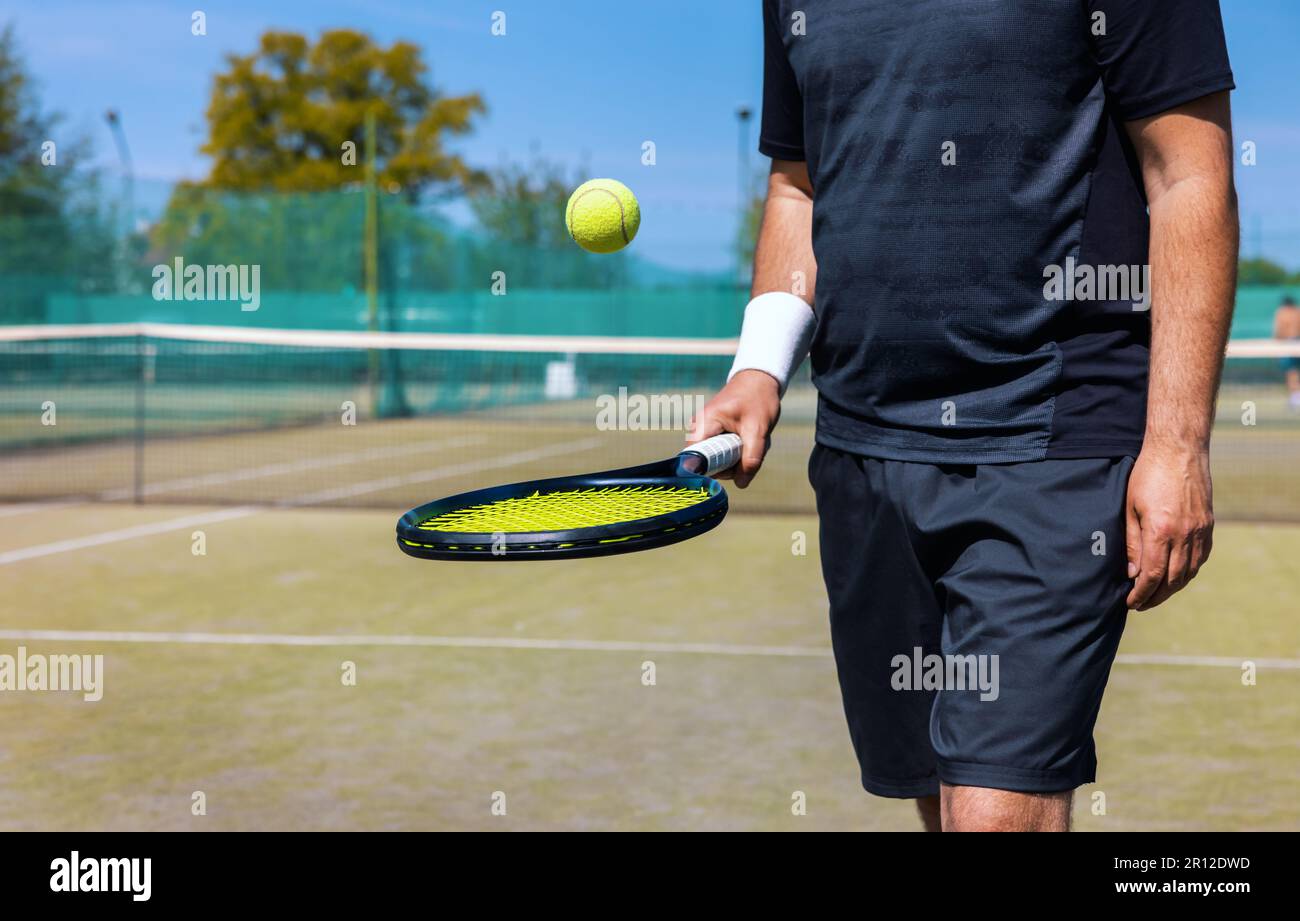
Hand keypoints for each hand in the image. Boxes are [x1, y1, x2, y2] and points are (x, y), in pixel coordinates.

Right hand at [688, 370, 780, 487]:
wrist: (759, 380)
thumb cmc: (758, 399)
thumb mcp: (758, 429)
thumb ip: (751, 458)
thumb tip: (741, 484)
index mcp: (705, 424)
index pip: (695, 458)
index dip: (712, 469)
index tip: (733, 467)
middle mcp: (699, 428)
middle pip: (708, 463)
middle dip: (732, 463)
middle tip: (750, 447)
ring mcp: (705, 432)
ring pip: (718, 460)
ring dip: (737, 457)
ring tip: (752, 439)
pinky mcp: (713, 434)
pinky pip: (723, 453)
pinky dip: (738, 451)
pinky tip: (748, 438)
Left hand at [1125, 443, 1214, 610]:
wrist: (1178, 449)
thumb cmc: (1147, 474)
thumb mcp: (1129, 507)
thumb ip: (1131, 542)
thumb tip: (1131, 572)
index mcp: (1160, 531)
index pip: (1152, 575)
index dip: (1141, 593)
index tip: (1131, 602)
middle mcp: (1184, 534)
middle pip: (1172, 579)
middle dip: (1155, 596)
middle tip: (1141, 604)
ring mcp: (1200, 530)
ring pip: (1189, 571)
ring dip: (1173, 588)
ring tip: (1157, 594)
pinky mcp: (1208, 524)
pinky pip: (1201, 557)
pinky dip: (1188, 571)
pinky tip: (1177, 575)